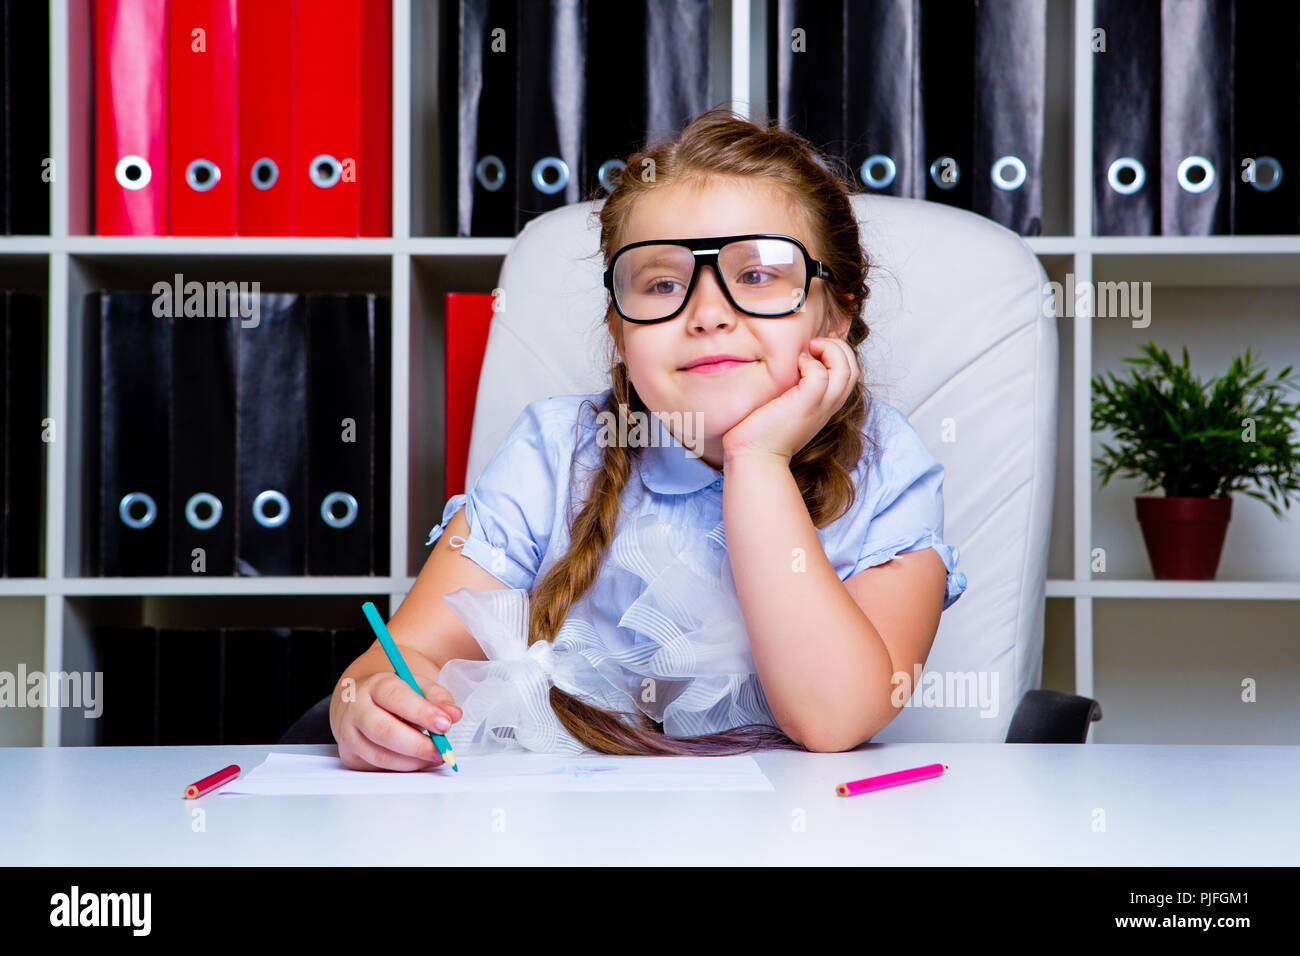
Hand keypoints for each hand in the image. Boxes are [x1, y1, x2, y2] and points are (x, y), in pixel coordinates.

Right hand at [335, 670, 462, 771]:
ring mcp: (349, 734)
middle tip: (442, 750)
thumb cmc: (394, 694)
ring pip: (381, 755)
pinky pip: (378, 767)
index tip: (445, 724)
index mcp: (375, 685)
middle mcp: (357, 709)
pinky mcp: (350, 755)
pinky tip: (417, 761)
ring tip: (434, 757)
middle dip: (418, 745)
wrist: (359, 700)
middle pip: (385, 731)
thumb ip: (437, 697)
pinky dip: (402, 768)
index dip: (423, 712)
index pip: (397, 697)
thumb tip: (454, 715)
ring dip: (412, 761)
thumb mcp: (417, 685)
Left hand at [721, 336, 859, 462]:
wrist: (755, 457)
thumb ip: (794, 387)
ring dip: (830, 350)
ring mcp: (820, 406)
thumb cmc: (763, 432)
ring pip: (846, 369)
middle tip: (812, 344)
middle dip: (838, 347)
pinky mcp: (805, 405)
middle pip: (853, 368)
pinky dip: (810, 363)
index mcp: (826, 405)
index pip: (850, 373)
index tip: (814, 348)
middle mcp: (828, 406)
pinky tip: (795, 365)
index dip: (839, 353)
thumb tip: (791, 361)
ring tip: (808, 349)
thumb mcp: (786, 405)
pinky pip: (820, 375)